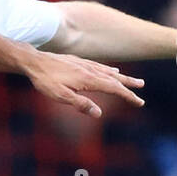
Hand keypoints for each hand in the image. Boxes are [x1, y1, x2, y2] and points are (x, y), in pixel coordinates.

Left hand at [22, 48, 144, 117]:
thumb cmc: (45, 80)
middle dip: (129, 85)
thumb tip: (99, 114)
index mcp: (89, 80)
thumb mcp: (61, 96)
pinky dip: (110, 70)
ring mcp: (85, 64)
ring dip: (123, 77)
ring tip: (134, 81)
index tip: (139, 102)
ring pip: (108, 72)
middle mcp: (90, 70)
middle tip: (142, 87)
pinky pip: (100, 66)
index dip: (128, 96)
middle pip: (115, 78)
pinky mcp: (79, 61)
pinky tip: (113, 71)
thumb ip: (81, 104)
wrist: (34, 61)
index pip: (114, 89)